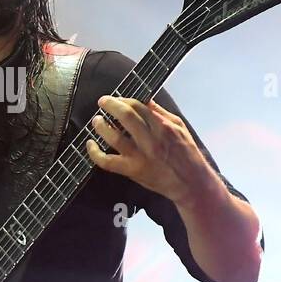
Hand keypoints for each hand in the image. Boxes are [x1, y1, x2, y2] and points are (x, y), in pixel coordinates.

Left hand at [84, 95, 208, 205]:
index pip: (138, 106)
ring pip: (114, 137)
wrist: (190, 182)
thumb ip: (161, 113)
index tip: (117, 98)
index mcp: (163, 126)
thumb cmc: (186, 152)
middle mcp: (150, 140)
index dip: (124, 99)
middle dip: (110, 105)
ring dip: (101, 126)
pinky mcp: (132, 170)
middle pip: (125, 116)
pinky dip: (95, 152)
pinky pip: (108, 161)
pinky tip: (89, 144)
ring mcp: (140, 156)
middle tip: (102, 101)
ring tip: (97, 120)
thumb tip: (145, 99)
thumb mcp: (179, 127)